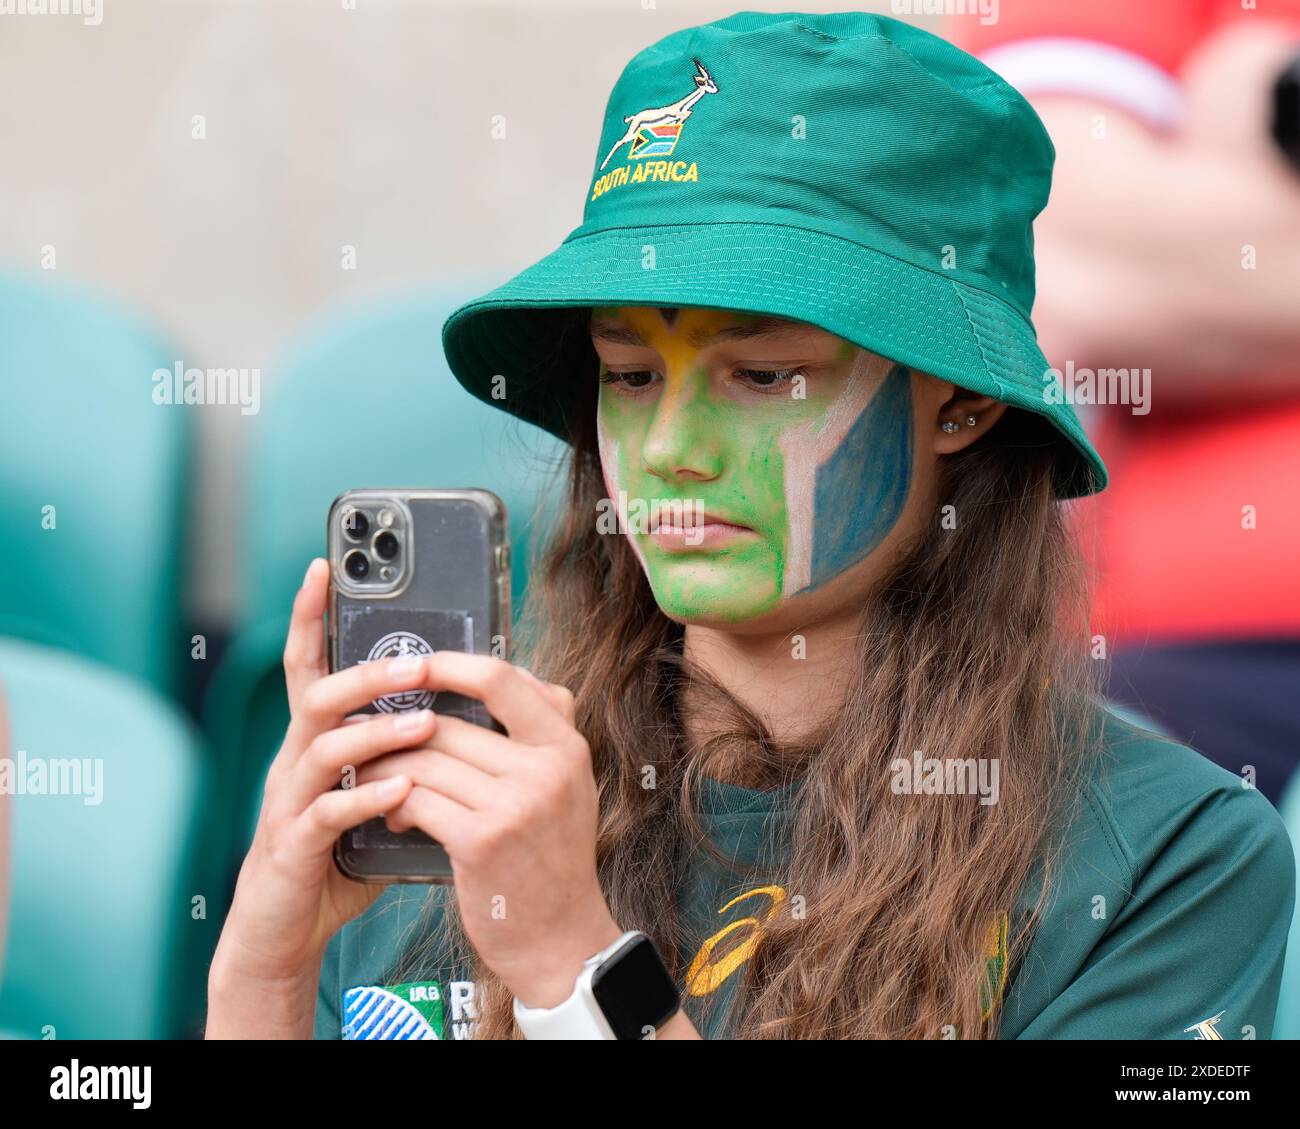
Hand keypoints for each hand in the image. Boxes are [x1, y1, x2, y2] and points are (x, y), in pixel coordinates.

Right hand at [212, 557, 448, 990]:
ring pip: (320, 747)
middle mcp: (294, 761)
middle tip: (416, 665)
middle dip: (366, 675)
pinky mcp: (291, 847)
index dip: (309, 616)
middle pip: (317, 695)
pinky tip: (404, 789)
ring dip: (375, 732)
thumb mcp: (376, 792)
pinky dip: (367, 797)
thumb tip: (474, 717)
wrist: (285, 931)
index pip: (309, 665)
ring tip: (425, 724)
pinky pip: (326, 813)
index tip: (322, 566)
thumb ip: (409, 754)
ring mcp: (287, 802)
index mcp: (316, 740)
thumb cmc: (340, 853)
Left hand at [354, 651, 622, 1008]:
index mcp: (566, 745)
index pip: (501, 678)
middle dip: (400, 728)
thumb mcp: (567, 787)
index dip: (450, 664)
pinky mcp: (481, 840)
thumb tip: (483, 680)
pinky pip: (417, 799)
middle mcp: (546, 768)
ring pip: (425, 760)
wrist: (562, 940)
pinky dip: (395, 803)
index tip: (415, 664)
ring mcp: (515, 805)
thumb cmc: (552, 859)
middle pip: (450, 722)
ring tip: (379, 779)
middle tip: (371, 732)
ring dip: (389, 768)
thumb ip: (537, 736)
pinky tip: (395, 814)